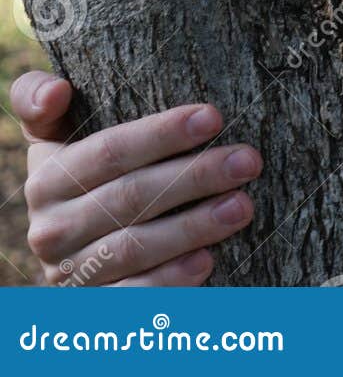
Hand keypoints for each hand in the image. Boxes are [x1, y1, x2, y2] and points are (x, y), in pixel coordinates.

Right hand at [10, 70, 260, 285]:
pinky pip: (132, 296)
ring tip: (242, 207)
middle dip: (195, 176)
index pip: (108, 152)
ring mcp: (71, 272)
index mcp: (47, 179)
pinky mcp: (93, 307)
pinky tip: (207, 261)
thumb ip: (41, 104)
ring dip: (193, 227)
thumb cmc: (82, 179)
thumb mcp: (55, 140)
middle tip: (248, 161)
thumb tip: (56, 89)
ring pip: (134, 247)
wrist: (71, 255)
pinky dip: (168, 280)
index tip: (214, 117)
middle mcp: (52, 228)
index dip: (160, 134)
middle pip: (130, 197)